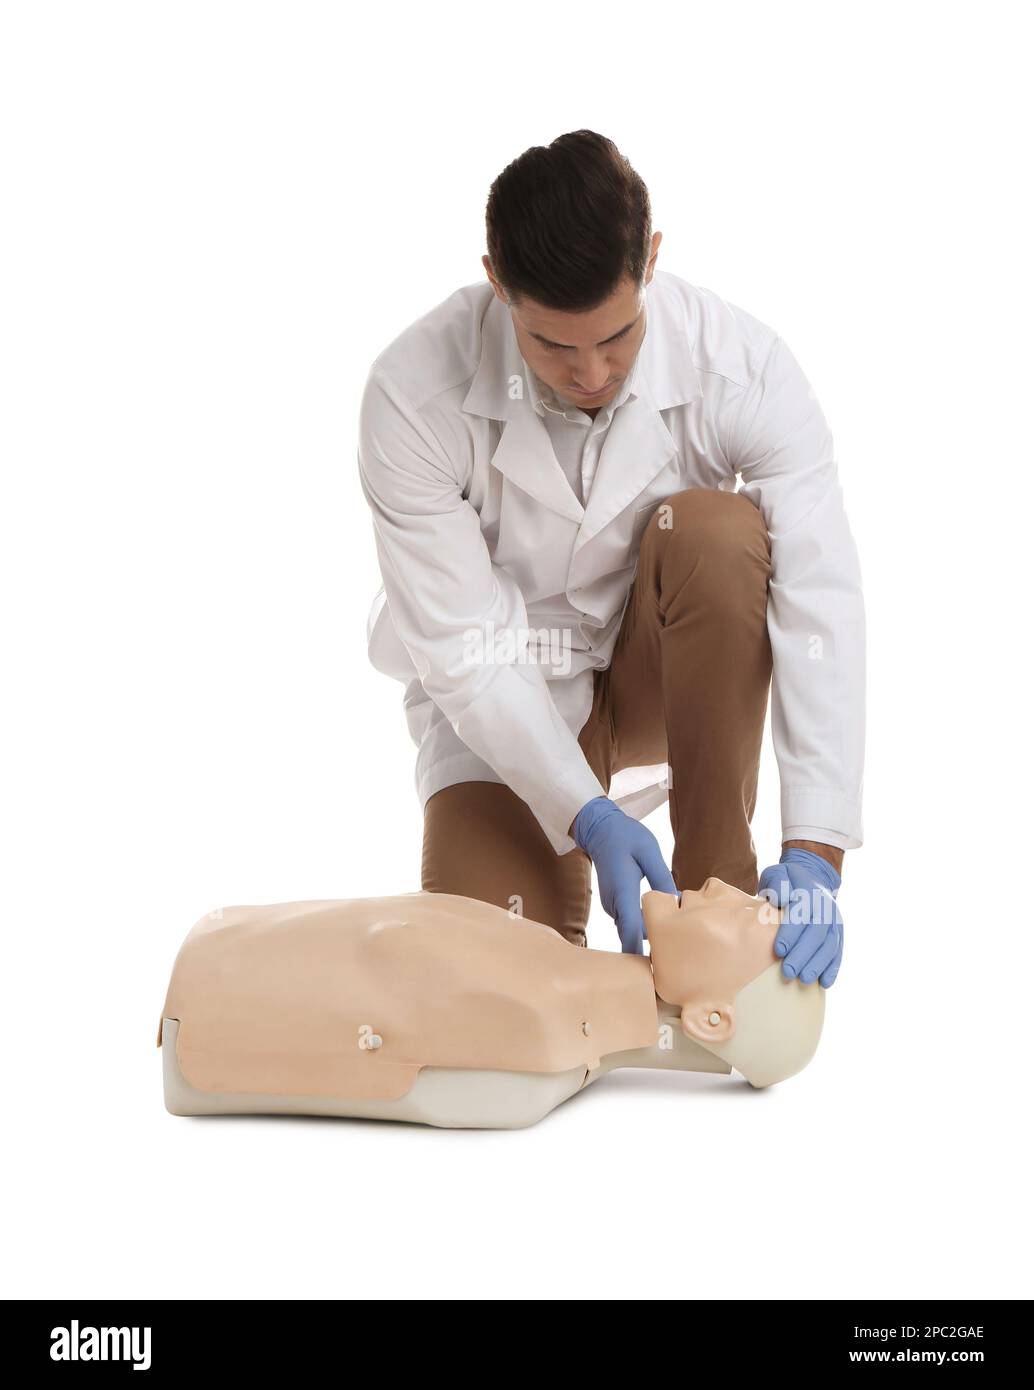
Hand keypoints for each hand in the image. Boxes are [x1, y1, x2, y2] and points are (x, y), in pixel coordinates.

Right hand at [571, 796, 676, 953]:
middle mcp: (615, 904)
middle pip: (632, 937)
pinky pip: (631, 923)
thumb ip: (662, 876)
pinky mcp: (617, 905)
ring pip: (633, 931)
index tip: (655, 972)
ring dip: (650, 939)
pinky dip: (645, 928)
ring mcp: (614, 906)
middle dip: (651, 950)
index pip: (631, 930)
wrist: (599, 830)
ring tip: (675, 948)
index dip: (641, 953)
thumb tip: (676, 903)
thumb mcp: (649, 850)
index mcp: (623, 891)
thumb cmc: (625, 836)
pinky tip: (664, 928)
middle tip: (676, 964)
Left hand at [758, 848, 842, 987]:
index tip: (778, 950)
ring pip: (830, 944)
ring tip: (804, 980)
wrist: (810, 877)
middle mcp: (826, 906)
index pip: (802, 913)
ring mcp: (835, 920)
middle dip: (803, 954)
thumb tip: (783, 898)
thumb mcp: (777, 874)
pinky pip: (838, 951)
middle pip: (817, 932)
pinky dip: (833, 968)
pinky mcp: (839, 933)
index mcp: (809, 890)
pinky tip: (825, 983)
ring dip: (818, 964)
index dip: (791, 932)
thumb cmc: (785, 882)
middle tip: (788, 972)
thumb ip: (777, 883)